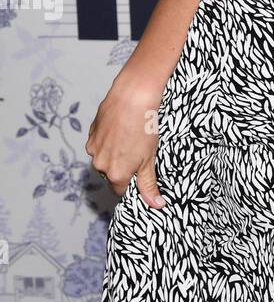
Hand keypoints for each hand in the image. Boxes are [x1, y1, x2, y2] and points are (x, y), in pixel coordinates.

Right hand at [86, 70, 164, 205]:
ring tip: (130, 138)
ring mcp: (93, 148)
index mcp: (115, 174)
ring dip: (115, 153)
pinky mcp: (90, 133)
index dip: (131, 181)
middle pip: (111, 174)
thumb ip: (148, 184)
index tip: (140, 171)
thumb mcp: (150, 159)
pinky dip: (108, 141)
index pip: (120, 190)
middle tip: (138, 151)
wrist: (132, 97)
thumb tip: (155, 204)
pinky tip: (121, 129)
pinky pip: (99, 144)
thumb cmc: (144, 127)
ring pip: (104, 158)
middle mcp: (100, 164)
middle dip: (123, 167)